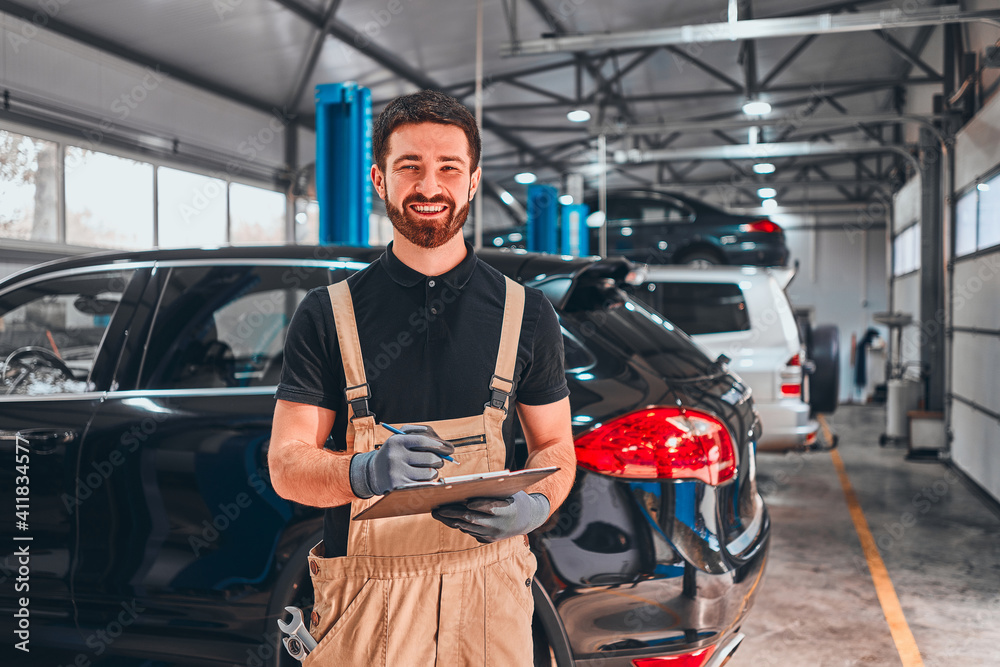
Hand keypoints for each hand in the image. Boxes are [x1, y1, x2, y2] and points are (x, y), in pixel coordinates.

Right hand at [349, 425, 454, 497]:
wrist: (373, 473)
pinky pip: (424, 484)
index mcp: (396, 442)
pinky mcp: (399, 487)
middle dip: (439, 460)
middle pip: (430, 458)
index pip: (422, 441)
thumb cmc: (394, 452)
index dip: (437, 444)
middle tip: (438, 461)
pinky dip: (427, 482)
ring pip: (430, 473)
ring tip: (427, 470)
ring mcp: (396, 473)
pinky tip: (420, 478)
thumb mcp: (400, 437)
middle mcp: (395, 457)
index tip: (444, 447)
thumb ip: (419, 433)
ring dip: (434, 472)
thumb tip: (444, 444)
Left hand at [431, 491, 549, 543]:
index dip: (476, 505)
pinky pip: (470, 532)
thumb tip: (468, 488)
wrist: (527, 519)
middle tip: (437, 509)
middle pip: (472, 519)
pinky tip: (448, 519)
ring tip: (437, 513)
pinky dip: (458, 525)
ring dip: (451, 521)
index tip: (463, 501)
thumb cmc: (515, 498)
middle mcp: (499, 525)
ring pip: (467, 528)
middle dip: (453, 514)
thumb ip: (492, 491)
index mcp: (507, 510)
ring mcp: (493, 534)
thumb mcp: (509, 491)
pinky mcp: (488, 539)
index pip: (489, 508)